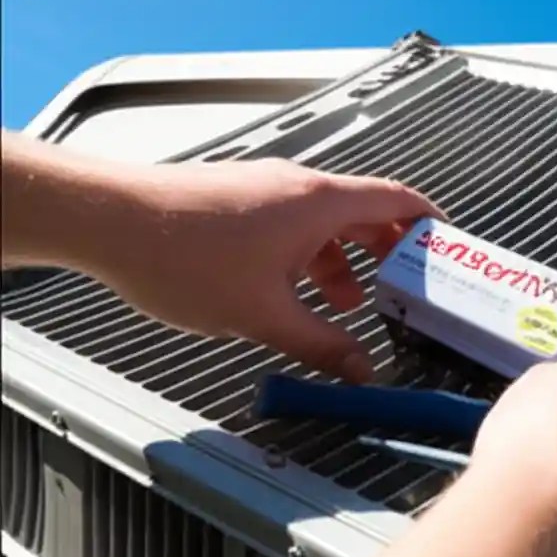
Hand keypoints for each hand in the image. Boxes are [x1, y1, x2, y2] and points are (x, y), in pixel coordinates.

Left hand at [85, 158, 442, 382]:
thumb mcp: (263, 315)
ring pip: (325, 224)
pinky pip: (293, 225)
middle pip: (365, 213)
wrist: (108, 220)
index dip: (430, 223)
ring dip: (343, 262)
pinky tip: (293, 294)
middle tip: (404, 289)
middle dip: (387, 254)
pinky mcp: (239, 200)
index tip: (448, 246)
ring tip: (346, 306)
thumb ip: (320, 344)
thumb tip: (360, 369)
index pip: (398, 201)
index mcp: (320, 203)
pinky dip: (308, 256)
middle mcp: (299, 187)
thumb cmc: (183, 255)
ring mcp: (267, 190)